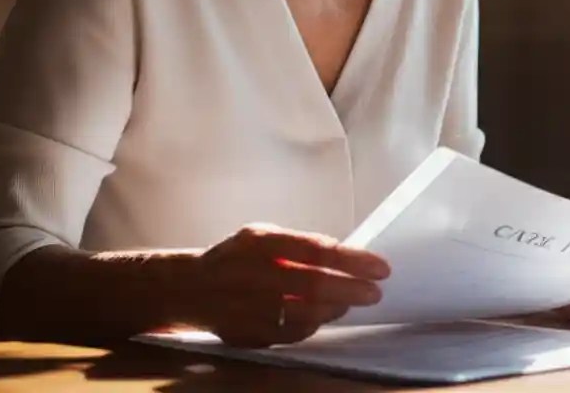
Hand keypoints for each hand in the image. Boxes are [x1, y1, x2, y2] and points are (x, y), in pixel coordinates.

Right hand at [185, 223, 390, 346]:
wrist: (189, 288)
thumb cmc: (237, 257)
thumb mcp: (262, 235)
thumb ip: (300, 244)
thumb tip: (346, 256)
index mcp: (258, 243)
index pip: (315, 251)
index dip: (352, 261)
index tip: (380, 267)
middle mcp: (250, 275)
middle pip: (313, 286)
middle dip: (351, 290)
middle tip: (375, 292)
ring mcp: (246, 309)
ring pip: (305, 315)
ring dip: (335, 310)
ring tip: (351, 302)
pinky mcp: (246, 335)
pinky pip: (291, 334)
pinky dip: (314, 325)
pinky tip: (324, 315)